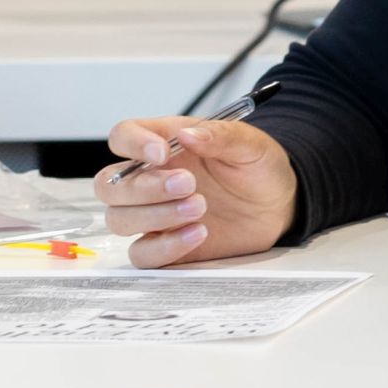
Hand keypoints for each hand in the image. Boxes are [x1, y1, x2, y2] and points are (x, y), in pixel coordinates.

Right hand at [90, 116, 296, 268]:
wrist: (278, 205)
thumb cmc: (257, 168)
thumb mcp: (249, 144)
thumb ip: (220, 135)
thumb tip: (187, 133)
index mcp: (163, 143)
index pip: (123, 136)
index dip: (133, 144)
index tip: (162, 153)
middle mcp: (150, 178)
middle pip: (109, 184)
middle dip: (144, 187)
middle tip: (188, 184)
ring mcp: (153, 215)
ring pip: (118, 219)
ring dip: (154, 216)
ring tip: (200, 208)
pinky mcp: (165, 246)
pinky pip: (141, 254)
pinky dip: (164, 247)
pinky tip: (198, 233)